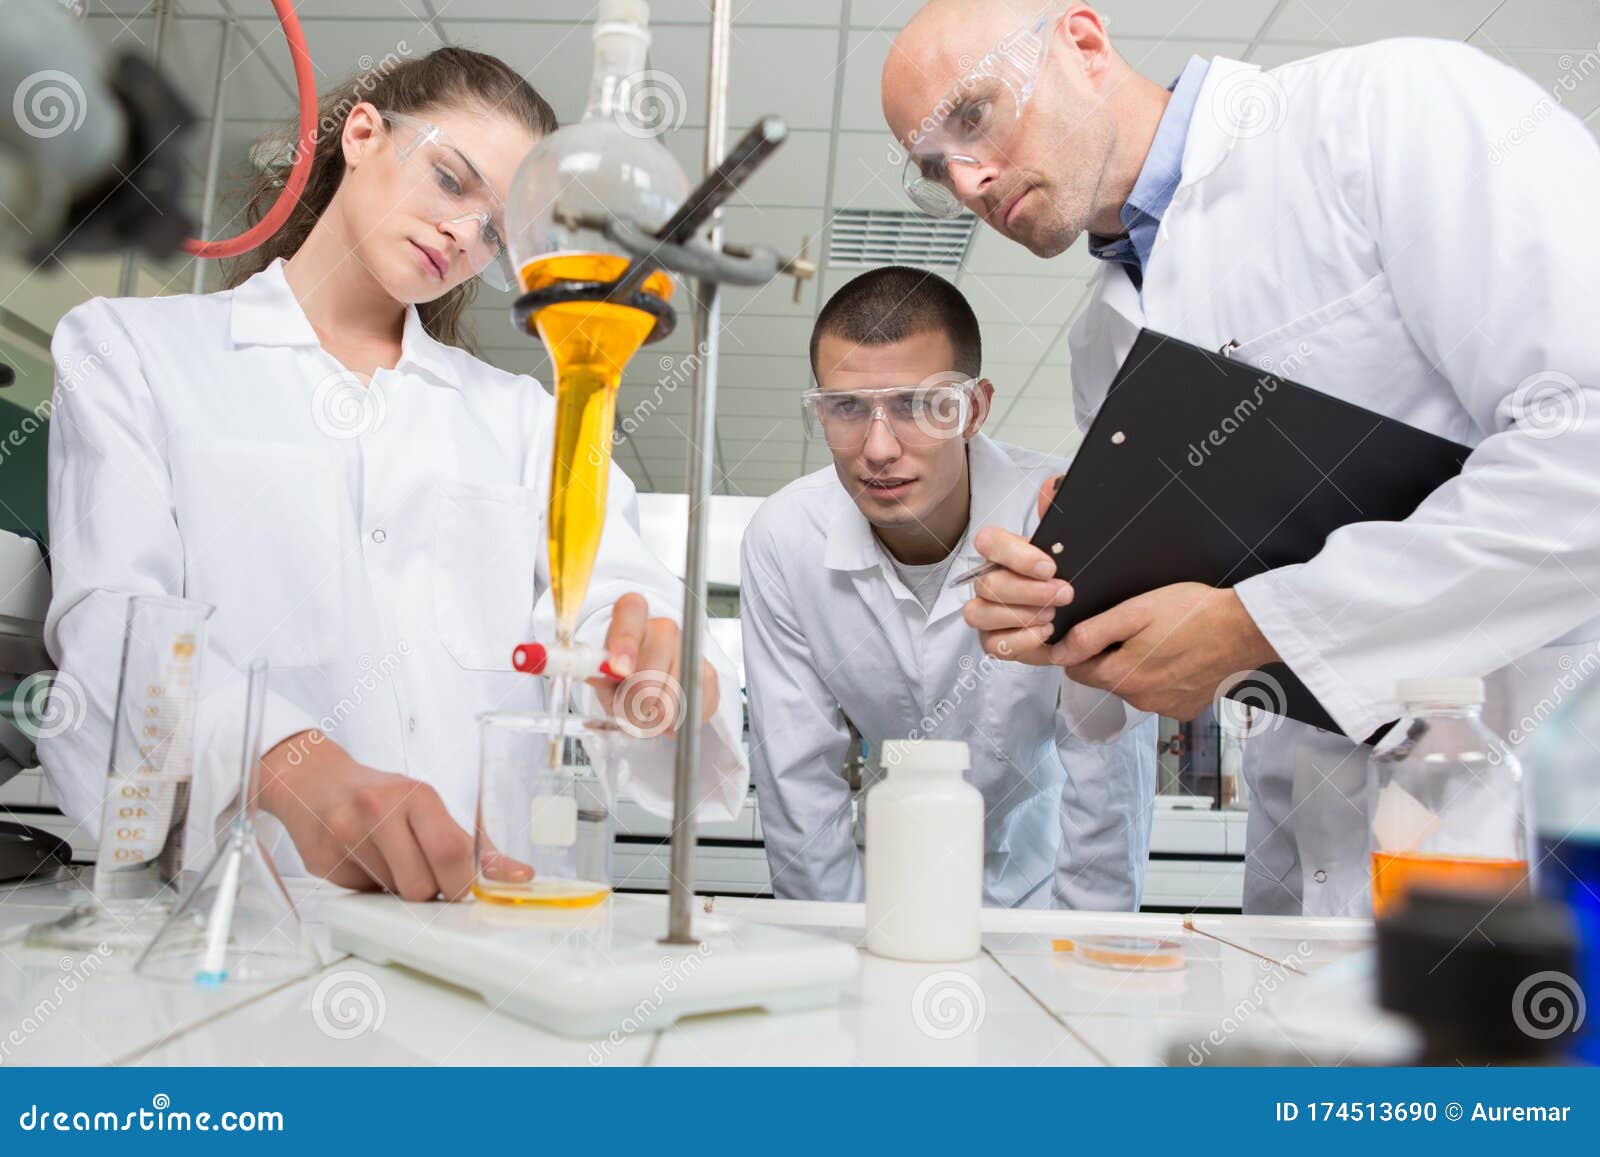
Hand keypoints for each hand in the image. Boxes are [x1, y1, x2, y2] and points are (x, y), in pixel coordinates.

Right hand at [258, 730, 521, 900]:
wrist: (313, 781)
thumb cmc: (381, 797)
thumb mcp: (428, 809)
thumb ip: (472, 847)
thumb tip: (519, 877)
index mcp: (417, 796)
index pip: (451, 852)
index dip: (460, 882)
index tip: (460, 887)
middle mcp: (380, 809)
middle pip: (421, 884)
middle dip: (429, 892)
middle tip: (423, 875)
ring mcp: (347, 833)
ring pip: (392, 895)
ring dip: (398, 890)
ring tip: (389, 862)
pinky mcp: (322, 859)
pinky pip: (362, 895)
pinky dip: (369, 887)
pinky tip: (362, 861)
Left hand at [589, 591, 718, 735]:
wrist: (645, 689)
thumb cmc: (619, 679)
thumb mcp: (600, 676)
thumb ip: (600, 673)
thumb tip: (603, 672)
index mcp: (630, 618)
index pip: (632, 611)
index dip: (626, 640)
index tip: (618, 670)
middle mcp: (663, 627)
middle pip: (658, 656)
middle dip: (641, 694)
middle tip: (631, 713)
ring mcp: (689, 647)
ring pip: (678, 684)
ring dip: (660, 713)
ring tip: (647, 716)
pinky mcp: (708, 672)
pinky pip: (697, 701)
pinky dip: (680, 719)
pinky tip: (667, 716)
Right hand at [962, 475, 1074, 664]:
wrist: (1081, 615)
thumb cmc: (1066, 578)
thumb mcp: (1070, 546)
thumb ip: (1058, 515)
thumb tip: (1054, 484)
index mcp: (1003, 552)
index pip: (989, 542)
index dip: (1016, 555)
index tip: (1049, 566)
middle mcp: (988, 581)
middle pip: (988, 583)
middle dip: (1029, 591)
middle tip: (1064, 592)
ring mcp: (986, 612)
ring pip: (981, 613)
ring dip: (1021, 615)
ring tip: (1054, 615)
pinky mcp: (993, 641)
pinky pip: (992, 644)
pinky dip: (1020, 641)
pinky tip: (1046, 634)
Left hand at [1052, 583, 1279, 720]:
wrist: (1245, 628)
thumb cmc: (1191, 613)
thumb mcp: (1134, 612)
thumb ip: (1091, 634)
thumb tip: (1058, 654)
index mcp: (1122, 677)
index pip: (1076, 670)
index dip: (1084, 648)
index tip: (1103, 631)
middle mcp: (1140, 700)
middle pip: (1106, 679)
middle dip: (1113, 656)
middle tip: (1140, 630)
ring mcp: (1164, 708)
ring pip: (1133, 686)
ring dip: (1139, 667)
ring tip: (1164, 640)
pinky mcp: (1185, 708)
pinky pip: (1160, 694)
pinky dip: (1164, 678)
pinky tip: (1180, 657)